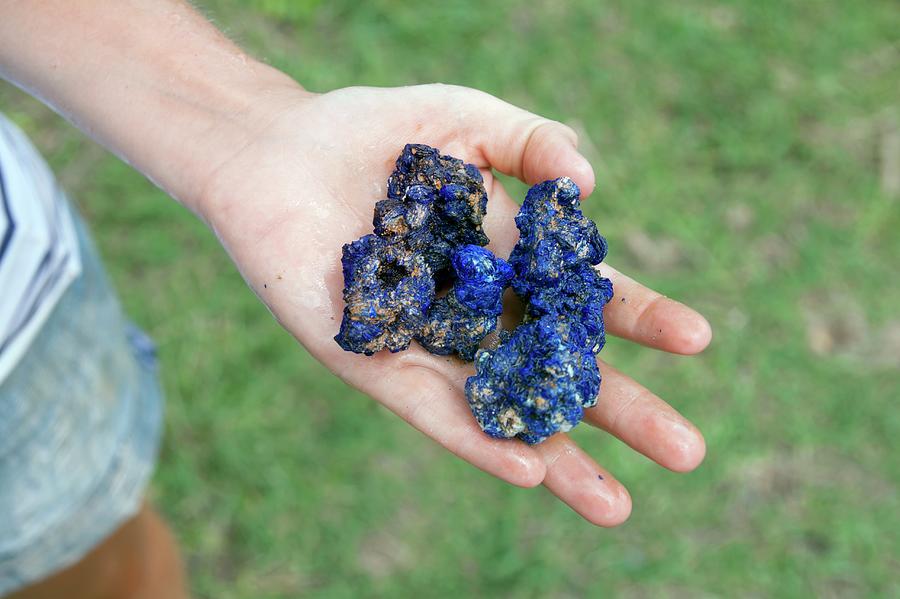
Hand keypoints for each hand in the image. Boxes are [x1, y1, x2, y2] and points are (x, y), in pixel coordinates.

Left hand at [199, 84, 711, 525]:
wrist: (275, 150)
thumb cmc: (373, 131)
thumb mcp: (467, 117)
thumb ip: (531, 140)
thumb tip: (593, 185)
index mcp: (510, 263)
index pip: (586, 298)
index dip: (641, 317)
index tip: (697, 338)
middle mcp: (478, 313)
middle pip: (558, 370)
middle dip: (621, 410)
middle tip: (687, 450)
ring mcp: (429, 343)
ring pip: (503, 410)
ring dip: (559, 458)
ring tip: (617, 506)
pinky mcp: (374, 362)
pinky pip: (432, 408)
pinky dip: (476, 438)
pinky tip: (525, 467)